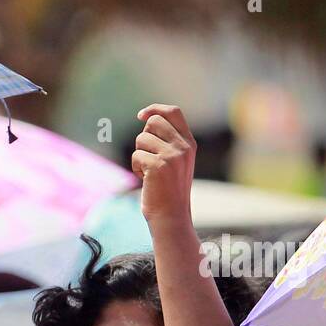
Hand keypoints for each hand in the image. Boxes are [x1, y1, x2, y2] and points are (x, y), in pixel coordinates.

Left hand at [132, 103, 195, 229]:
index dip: (155, 109)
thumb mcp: (175, 161)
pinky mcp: (158, 165)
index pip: (173, 112)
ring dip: (139, 155)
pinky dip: (136, 168)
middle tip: (147, 156)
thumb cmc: (168, 190)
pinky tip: (146, 180)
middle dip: (143, 137)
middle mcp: (183, 146)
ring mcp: (172, 155)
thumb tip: (147, 119)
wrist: (171, 215)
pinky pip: (136, 155)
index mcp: (189, 142)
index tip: (141, 115)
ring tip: (148, 172)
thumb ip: (168, 140)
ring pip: (141, 139)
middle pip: (153, 122)